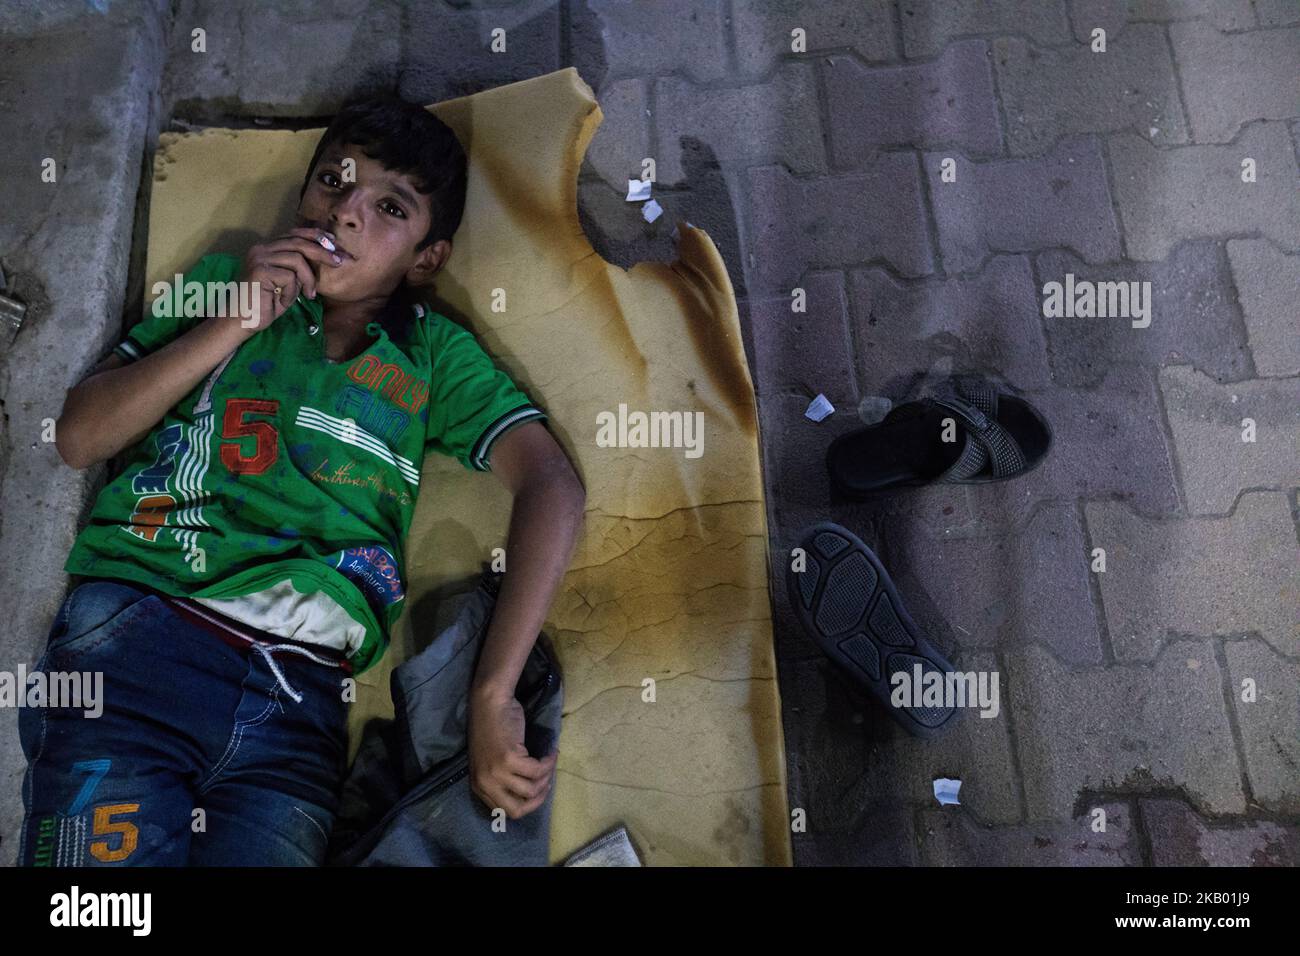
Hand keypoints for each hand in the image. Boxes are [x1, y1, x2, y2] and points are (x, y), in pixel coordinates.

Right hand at [239, 227, 346, 328]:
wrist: (243, 321)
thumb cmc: (266, 305)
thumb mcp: (289, 283)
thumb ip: (300, 269)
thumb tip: (326, 256)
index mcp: (267, 248)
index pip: (294, 234)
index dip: (315, 236)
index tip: (333, 242)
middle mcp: (261, 249)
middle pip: (298, 242)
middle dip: (322, 251)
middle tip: (339, 262)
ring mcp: (258, 258)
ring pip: (297, 259)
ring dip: (308, 278)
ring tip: (309, 294)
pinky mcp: (259, 271)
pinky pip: (289, 276)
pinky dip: (292, 291)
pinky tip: (283, 301)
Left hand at [467, 687, 557, 819]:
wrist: (490, 702)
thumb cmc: (492, 728)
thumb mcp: (491, 763)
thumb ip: (502, 781)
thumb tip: (530, 794)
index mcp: (479, 787)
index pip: (506, 811)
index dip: (528, 802)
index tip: (539, 788)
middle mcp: (485, 784)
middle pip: (517, 810)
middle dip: (538, 799)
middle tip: (548, 782)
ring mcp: (496, 772)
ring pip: (532, 790)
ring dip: (547, 777)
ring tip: (549, 762)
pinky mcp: (509, 759)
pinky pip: (538, 770)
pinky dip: (549, 762)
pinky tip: (551, 752)